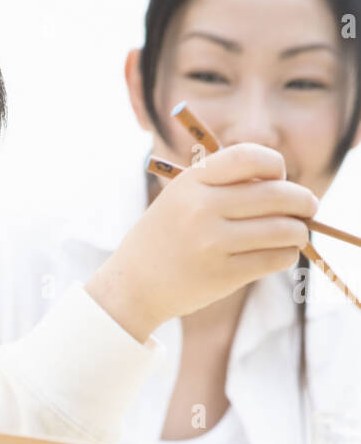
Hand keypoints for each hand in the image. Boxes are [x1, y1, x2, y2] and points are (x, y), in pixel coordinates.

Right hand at [84, 144, 317, 342]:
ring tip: (297, 233)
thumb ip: (223, 184)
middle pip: (276, 195)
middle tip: (309, 207)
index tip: (280, 177)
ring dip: (300, 231)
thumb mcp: (180, 197)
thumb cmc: (165, 237)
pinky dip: (287, 255)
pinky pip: (275, 259)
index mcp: (191, 182)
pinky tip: (280, 254)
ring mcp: (212, 244)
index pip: (250, 158)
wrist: (132, 285)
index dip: (275, 166)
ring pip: (284, 229)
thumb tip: (286, 185)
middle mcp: (202, 209)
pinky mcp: (223, 275)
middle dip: (303, 200)